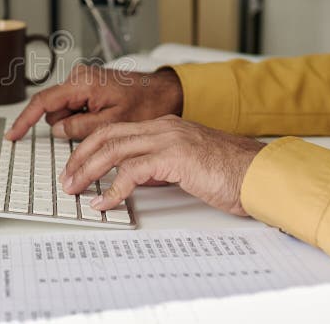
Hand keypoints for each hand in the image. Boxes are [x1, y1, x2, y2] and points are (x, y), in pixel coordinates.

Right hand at [5, 64, 182, 140]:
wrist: (166, 92)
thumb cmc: (147, 103)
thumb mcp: (113, 123)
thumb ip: (80, 127)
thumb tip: (58, 130)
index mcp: (82, 83)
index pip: (43, 102)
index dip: (25, 120)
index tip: (12, 135)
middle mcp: (79, 77)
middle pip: (55, 110)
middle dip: (68, 124)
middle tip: (97, 127)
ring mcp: (84, 81)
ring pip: (65, 111)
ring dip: (79, 121)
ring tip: (106, 118)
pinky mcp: (89, 86)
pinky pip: (76, 106)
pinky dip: (85, 116)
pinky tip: (106, 114)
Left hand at [60, 115, 265, 215]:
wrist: (261, 174)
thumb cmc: (232, 173)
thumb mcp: (187, 167)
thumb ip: (161, 167)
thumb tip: (136, 180)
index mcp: (165, 127)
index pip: (116, 131)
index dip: (91, 147)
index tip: (77, 165)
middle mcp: (163, 128)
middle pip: (107, 136)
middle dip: (81, 157)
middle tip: (67, 178)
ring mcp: (168, 140)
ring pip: (113, 150)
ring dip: (88, 171)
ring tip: (76, 189)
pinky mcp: (174, 157)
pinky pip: (131, 172)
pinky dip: (112, 189)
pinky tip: (104, 202)